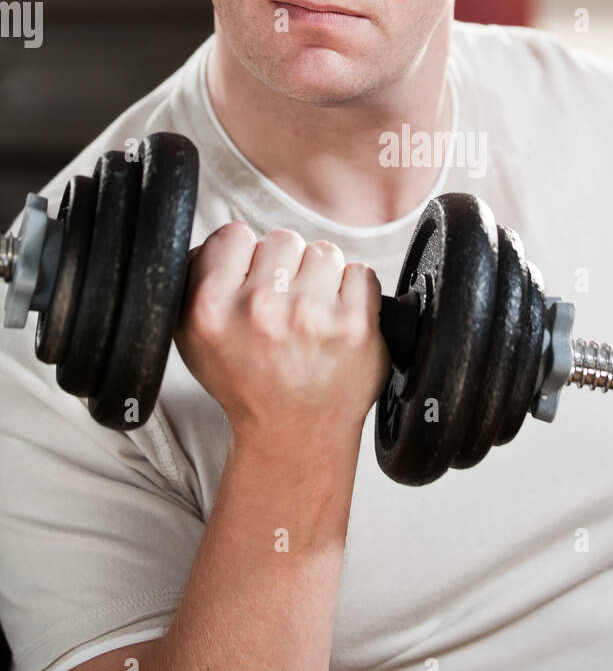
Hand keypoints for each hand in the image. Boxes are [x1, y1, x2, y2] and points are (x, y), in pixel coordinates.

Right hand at [174, 223, 391, 476]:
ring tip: (312, 315)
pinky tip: (338, 321)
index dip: (245, 256)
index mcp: (211, 308)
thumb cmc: (248, 384)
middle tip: (285, 306)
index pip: (233, 235)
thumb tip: (217, 243)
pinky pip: (360, 272)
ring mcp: (310, 316)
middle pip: (283, 240)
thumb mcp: (195, 340)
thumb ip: (196, 282)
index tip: (253, 280)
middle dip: (287, 267)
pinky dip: (355, 292)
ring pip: (323, 252)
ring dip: (322, 278)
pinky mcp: (355, 325)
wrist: (293, 435)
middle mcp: (259, 310)